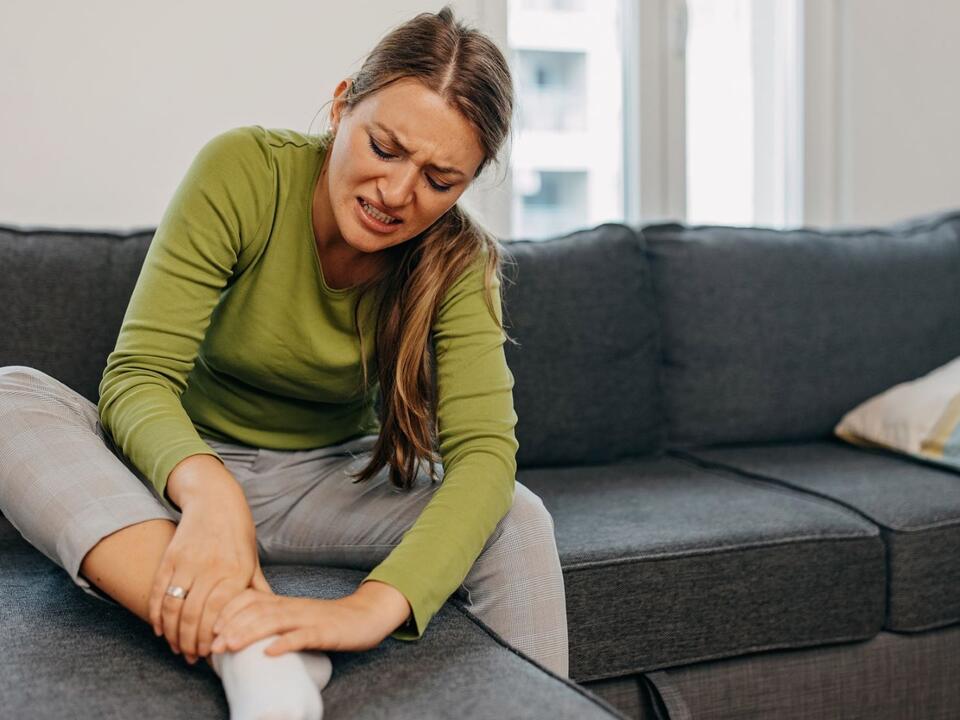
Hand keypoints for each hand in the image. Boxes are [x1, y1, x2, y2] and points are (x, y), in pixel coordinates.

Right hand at [148, 474, 265, 664]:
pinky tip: (160, 628)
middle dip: (190, 641)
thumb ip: (257, 590)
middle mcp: (212, 567)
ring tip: (176, 646)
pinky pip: (159, 591)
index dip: (211, 637)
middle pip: (194, 615)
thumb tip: (269, 617)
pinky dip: (157, 614)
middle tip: (190, 656)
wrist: (214, 500)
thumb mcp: (252, 560)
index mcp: (236, 571)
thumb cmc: (237, 533)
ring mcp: (188, 562)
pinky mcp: (170, 557)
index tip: (209, 653)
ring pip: (174, 606)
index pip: (220, 613)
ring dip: (172, 633)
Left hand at [209, 589, 387, 656]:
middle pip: (257, 611)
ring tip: (230, 646)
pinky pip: (304, 636)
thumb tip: (242, 636)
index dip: (228, 611)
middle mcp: (293, 607)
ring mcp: (309, 619)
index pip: (251, 599)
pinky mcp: (325, 631)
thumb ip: (274, 621)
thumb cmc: (328, 620)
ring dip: (249, 633)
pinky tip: (270, 652)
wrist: (366, 614)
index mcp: (285, 603)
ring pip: (275, 622)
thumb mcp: (297, 617)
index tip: (212, 628)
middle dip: (231, 626)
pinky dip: (285, 643)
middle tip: (212, 645)